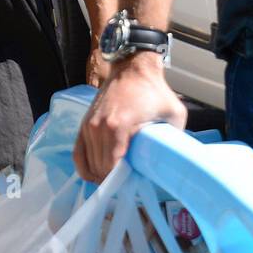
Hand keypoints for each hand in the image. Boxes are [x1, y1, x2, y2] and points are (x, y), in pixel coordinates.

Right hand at [73, 52, 186, 181]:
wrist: (133, 68)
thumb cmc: (154, 91)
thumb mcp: (174, 114)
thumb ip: (173, 138)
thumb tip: (172, 160)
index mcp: (118, 128)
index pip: (110, 168)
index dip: (120, 181)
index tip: (132, 184)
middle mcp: (98, 128)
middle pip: (99, 168)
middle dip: (111, 180)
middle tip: (127, 182)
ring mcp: (88, 126)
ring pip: (88, 163)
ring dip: (99, 175)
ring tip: (114, 179)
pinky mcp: (84, 124)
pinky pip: (78, 153)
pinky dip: (84, 167)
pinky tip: (94, 174)